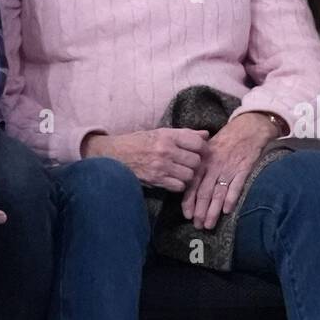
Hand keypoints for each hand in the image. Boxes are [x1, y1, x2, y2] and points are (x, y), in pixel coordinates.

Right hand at [85, 127, 208, 190]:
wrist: (113, 154)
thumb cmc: (138, 142)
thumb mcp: (160, 133)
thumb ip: (185, 134)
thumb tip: (206, 134)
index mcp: (167, 135)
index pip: (197, 142)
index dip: (202, 149)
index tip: (200, 152)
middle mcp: (165, 149)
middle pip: (196, 160)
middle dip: (195, 164)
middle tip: (189, 164)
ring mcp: (161, 166)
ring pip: (190, 175)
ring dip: (188, 176)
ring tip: (180, 172)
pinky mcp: (156, 179)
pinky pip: (179, 186)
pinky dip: (179, 185)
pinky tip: (173, 180)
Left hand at [181, 113, 277, 229]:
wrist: (248, 128)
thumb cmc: (226, 140)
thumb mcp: (207, 147)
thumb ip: (197, 163)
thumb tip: (186, 181)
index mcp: (203, 162)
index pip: (192, 184)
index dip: (189, 201)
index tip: (187, 215)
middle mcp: (214, 167)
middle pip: (204, 192)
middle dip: (200, 211)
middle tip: (197, 225)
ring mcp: (229, 169)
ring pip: (218, 193)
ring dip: (213, 210)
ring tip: (209, 225)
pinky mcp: (243, 170)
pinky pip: (236, 186)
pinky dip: (231, 199)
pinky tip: (226, 211)